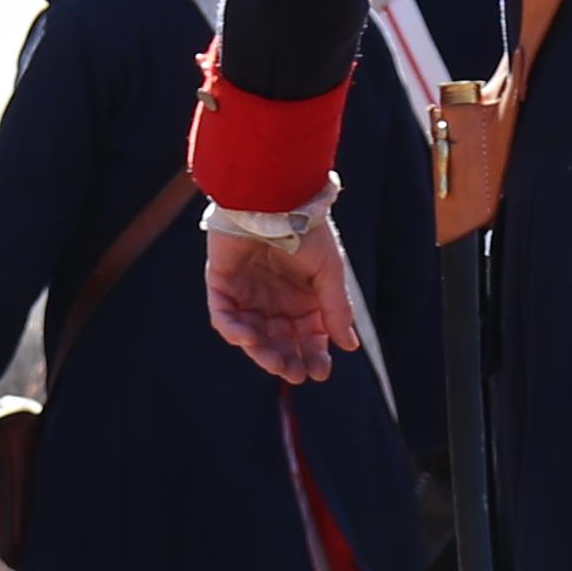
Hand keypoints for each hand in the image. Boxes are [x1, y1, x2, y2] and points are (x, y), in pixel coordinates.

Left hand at [204, 212, 360, 383]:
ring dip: (262, 353)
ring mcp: (246, 294)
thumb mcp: (328, 272)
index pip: (308, 336)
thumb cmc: (305, 230)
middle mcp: (275, 300)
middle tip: (295, 373)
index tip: (320, 371)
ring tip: (275, 362)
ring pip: (252, 336)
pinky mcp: (221, 284)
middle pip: (279, 342)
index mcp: (303, 298)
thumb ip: (336, 309)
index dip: (314, 355)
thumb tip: (350, 346)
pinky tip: (249, 338)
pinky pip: (224, 316)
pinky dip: (234, 331)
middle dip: (287, 361)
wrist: (272, 197)